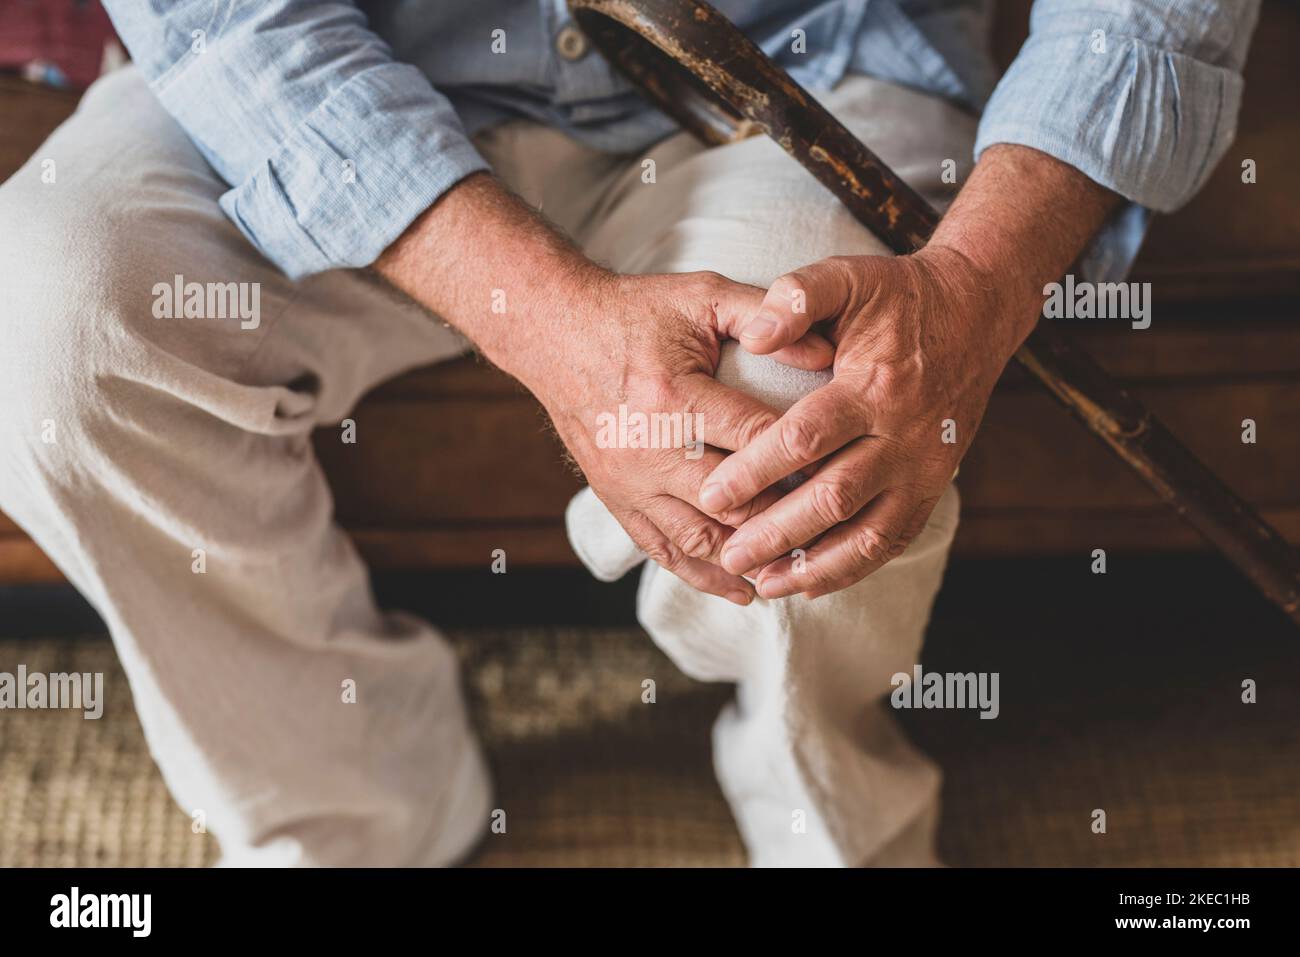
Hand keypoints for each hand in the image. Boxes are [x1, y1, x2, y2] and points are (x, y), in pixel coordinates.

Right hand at [530, 268, 833, 603]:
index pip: (753, 438)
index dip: (804, 454)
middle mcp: (647, 449)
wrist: (556, 334)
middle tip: (836, 525)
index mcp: (673, 396)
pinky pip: (662, 550)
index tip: (845, 464)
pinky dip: (703, 576)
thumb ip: (763, 316)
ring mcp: (628, 482)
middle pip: (732, 500)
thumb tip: (828, 354)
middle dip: (785, 515)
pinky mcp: (615, 499)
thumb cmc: (636, 312)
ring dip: (749, 558)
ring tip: (796, 571)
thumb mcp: (701, 295)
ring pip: (699, 538)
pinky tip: (741, 590)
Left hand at [700, 245, 1036, 598]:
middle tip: (729, 554)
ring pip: (868, 534)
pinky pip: (893, 540)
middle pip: (835, 498)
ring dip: (814, 565)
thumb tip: (757, 333)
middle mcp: (904, 436)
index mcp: (875, 386)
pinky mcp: (933, 487)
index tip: (712, 492)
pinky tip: (809, 584)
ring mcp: (924, 468)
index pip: (808, 437)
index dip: (757, 468)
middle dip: (777, 531)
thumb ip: (798, 296)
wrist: (977, 313)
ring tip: (763, 583)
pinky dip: (851, 568)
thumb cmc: (899, 297)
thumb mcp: (849, 277)